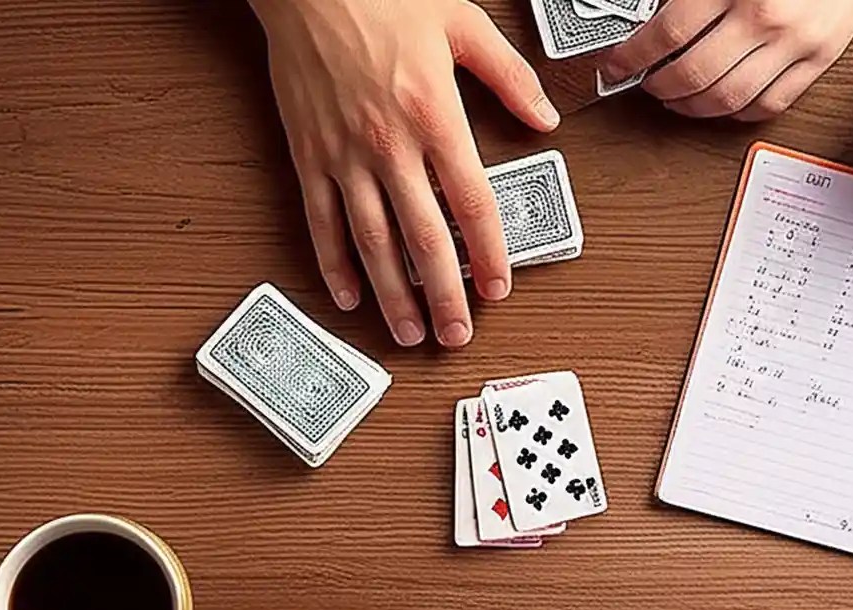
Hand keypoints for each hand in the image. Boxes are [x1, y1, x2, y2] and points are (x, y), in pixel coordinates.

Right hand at [249, 0, 559, 347]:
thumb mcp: (463, 22)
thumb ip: (510, 77)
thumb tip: (545, 120)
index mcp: (435, 115)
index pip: (471, 203)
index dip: (488, 253)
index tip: (498, 288)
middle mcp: (389, 145)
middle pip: (424, 238)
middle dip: (444, 296)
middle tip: (457, 335)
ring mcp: (343, 155)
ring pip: (372, 242)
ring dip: (393, 296)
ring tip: (409, 334)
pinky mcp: (307, 154)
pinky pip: (321, 221)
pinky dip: (333, 264)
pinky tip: (349, 298)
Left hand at [600, 0, 852, 120]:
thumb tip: (652, 11)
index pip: (667, 34)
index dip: (632, 56)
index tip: (616, 65)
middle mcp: (765, 17)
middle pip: (691, 75)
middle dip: (657, 86)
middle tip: (645, 82)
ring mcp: (795, 43)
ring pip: (726, 99)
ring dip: (690, 107)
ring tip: (676, 98)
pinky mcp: (820, 59)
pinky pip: (769, 105)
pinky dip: (736, 112)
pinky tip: (720, 103)